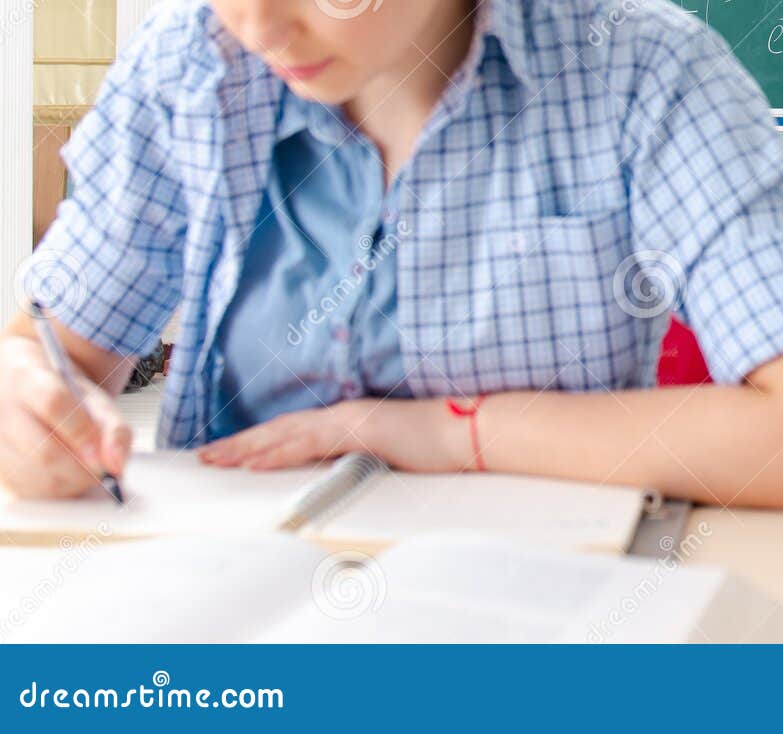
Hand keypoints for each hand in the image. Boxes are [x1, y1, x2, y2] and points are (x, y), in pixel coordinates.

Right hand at [0, 334, 129, 498]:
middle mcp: (3, 408)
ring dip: (72, 483)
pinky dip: (55, 490)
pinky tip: (66, 476)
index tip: (104, 456)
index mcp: (28, 377)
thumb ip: (115, 428)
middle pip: (44, 451)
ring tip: (86, 470)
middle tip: (104, 470)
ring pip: (35, 477)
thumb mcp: (95, 399)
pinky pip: (27, 490)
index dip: (82, 433)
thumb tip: (118, 465)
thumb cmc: (62, 394)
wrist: (26, 391)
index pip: (54, 403)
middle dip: (83, 470)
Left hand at [198, 398, 464, 471]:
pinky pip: (309, 443)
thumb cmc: (438, 444)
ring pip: (286, 434)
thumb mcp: (390, 453)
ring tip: (216, 460)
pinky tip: (255, 462)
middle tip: (206, 456)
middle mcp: (343, 415)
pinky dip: (278, 453)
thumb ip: (362, 458)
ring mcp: (349, 420)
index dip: (259, 441)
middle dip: (240, 443)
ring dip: (247, 448)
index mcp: (349, 420)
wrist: (467, 430)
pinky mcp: (358, 429)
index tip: (231, 452)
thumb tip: (342, 475)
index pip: (293, 431)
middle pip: (280, 429)